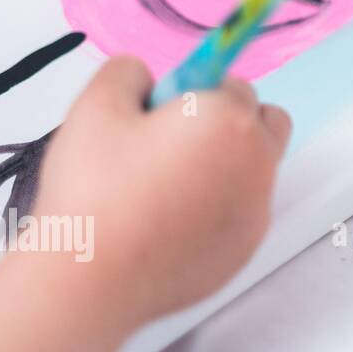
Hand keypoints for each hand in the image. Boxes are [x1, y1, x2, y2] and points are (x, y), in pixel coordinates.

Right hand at [0, 57, 290, 351]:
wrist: (88, 279)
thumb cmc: (94, 192)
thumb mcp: (95, 106)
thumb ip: (129, 72)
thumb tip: (146, 76)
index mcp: (232, 120)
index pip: (234, 85)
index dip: (196, 93)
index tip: (164, 110)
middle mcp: (259, 164)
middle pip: (265, 123)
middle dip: (230, 122)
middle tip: (174, 140)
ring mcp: (257, 211)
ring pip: (255, 170)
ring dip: (225, 165)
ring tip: (165, 183)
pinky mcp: (246, 249)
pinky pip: (242, 213)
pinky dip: (218, 208)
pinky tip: (168, 221)